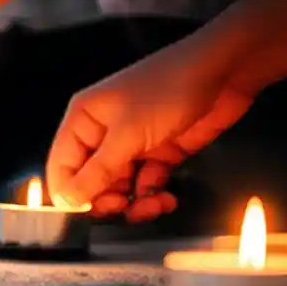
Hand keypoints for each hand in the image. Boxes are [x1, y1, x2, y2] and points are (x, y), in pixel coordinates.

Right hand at [46, 44, 252, 221]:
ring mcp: (133, 143)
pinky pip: (146, 182)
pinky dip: (154, 195)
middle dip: (106, 198)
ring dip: (134, 201)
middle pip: (90, 180)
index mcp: (84, 119)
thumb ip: (96, 172)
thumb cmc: (169, 87)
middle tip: (122, 208)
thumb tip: (67, 199)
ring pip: (120, 185)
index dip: (70, 193)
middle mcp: (104, 132)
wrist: (225, 71)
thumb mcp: (127, 135)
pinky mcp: (159, 151)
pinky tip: (166, 198)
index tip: (86, 213)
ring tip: (153, 204)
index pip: (62, 166)